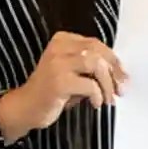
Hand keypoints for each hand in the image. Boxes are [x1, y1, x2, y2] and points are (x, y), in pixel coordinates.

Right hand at [0, 31, 126, 140]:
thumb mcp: (72, 72)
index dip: (113, 60)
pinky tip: (95, 104)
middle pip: (98, 51)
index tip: (123, 76)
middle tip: (121, 88)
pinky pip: (89, 85)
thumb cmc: (51, 92)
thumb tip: (119, 74)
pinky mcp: (58, 82)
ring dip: (107, 83)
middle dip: (114, 71)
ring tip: (108, 98)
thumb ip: (91, 66)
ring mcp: (57, 64)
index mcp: (62, 40)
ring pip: (95, 64)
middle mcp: (59, 47)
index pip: (96, 44)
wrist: (25, 108)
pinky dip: (97, 95)